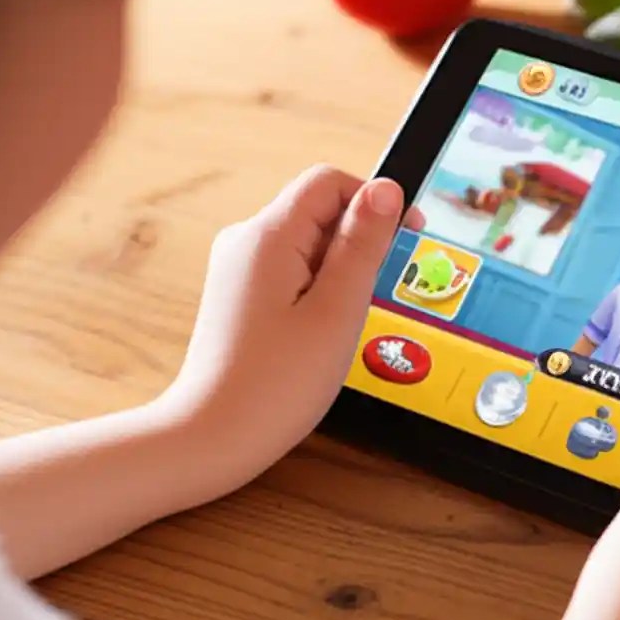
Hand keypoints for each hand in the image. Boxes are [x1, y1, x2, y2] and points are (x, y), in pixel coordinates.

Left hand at [166, 165, 422, 481]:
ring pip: (308, 244)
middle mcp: (246, 241)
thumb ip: (364, 244)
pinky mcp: (239, 294)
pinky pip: (292, 270)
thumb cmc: (277, 384)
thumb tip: (386, 189)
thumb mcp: (339, 310)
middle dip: (358, 244)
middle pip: (320, 211)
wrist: (212, 437)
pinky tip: (318, 333)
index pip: (330, 182)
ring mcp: (238, 268)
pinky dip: (318, 291)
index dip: (375, 200)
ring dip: (340, 272)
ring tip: (339, 324)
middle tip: (370, 298)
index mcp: (269, 236)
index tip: (408, 236)